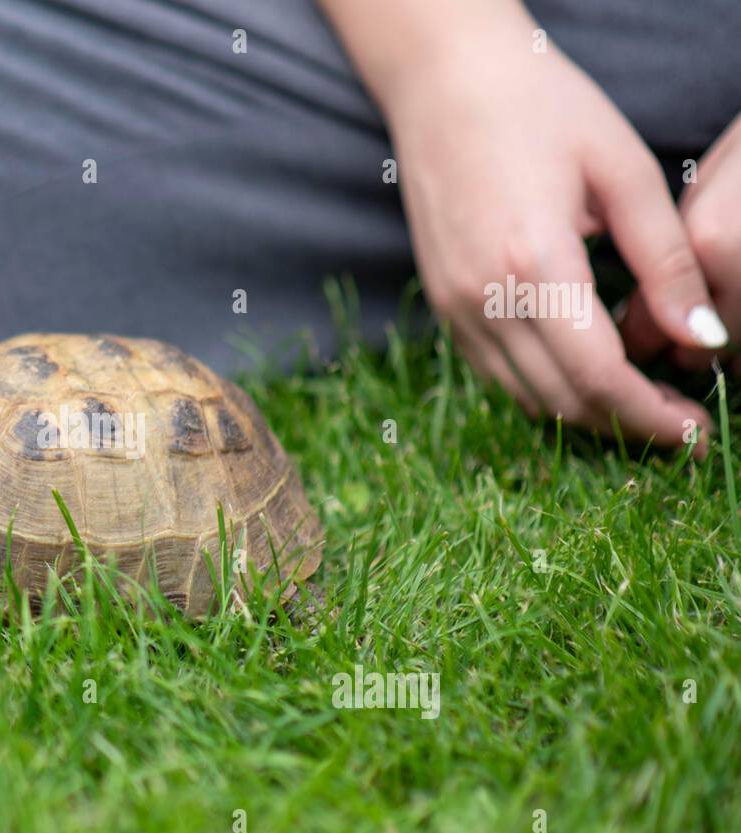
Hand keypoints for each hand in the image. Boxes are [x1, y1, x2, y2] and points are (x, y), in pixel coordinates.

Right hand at [375, 6, 721, 456]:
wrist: (442, 83)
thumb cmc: (538, 106)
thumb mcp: (623, 171)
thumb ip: (667, 260)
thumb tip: (705, 334)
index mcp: (535, 261)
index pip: (599, 375)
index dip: (652, 416)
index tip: (696, 433)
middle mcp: (483, 297)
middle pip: (562, 398)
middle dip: (626, 423)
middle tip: (679, 423)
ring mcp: (454, 305)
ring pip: (525, 395)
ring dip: (585, 413)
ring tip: (638, 402)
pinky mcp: (442, 302)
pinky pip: (494, 372)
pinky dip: (542, 388)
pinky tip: (582, 372)